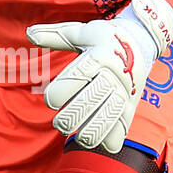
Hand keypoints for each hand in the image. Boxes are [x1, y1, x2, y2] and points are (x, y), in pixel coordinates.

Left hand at [26, 0, 172, 154]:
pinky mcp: (131, 107)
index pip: (76, 78)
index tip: (51, 100)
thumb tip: (29, 33)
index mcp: (97, 57)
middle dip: (69, 119)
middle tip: (60, 123)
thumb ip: (54, 36)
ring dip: (87, 133)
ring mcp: (124, 93)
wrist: (143, 40)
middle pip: (87, 103)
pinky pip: (121, 131)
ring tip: (77, 135)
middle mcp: (112, 76)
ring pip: (105, 121)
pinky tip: (96, 137)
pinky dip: (107, 140)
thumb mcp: (80, 32)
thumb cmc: (105, 38)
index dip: (58, 94)